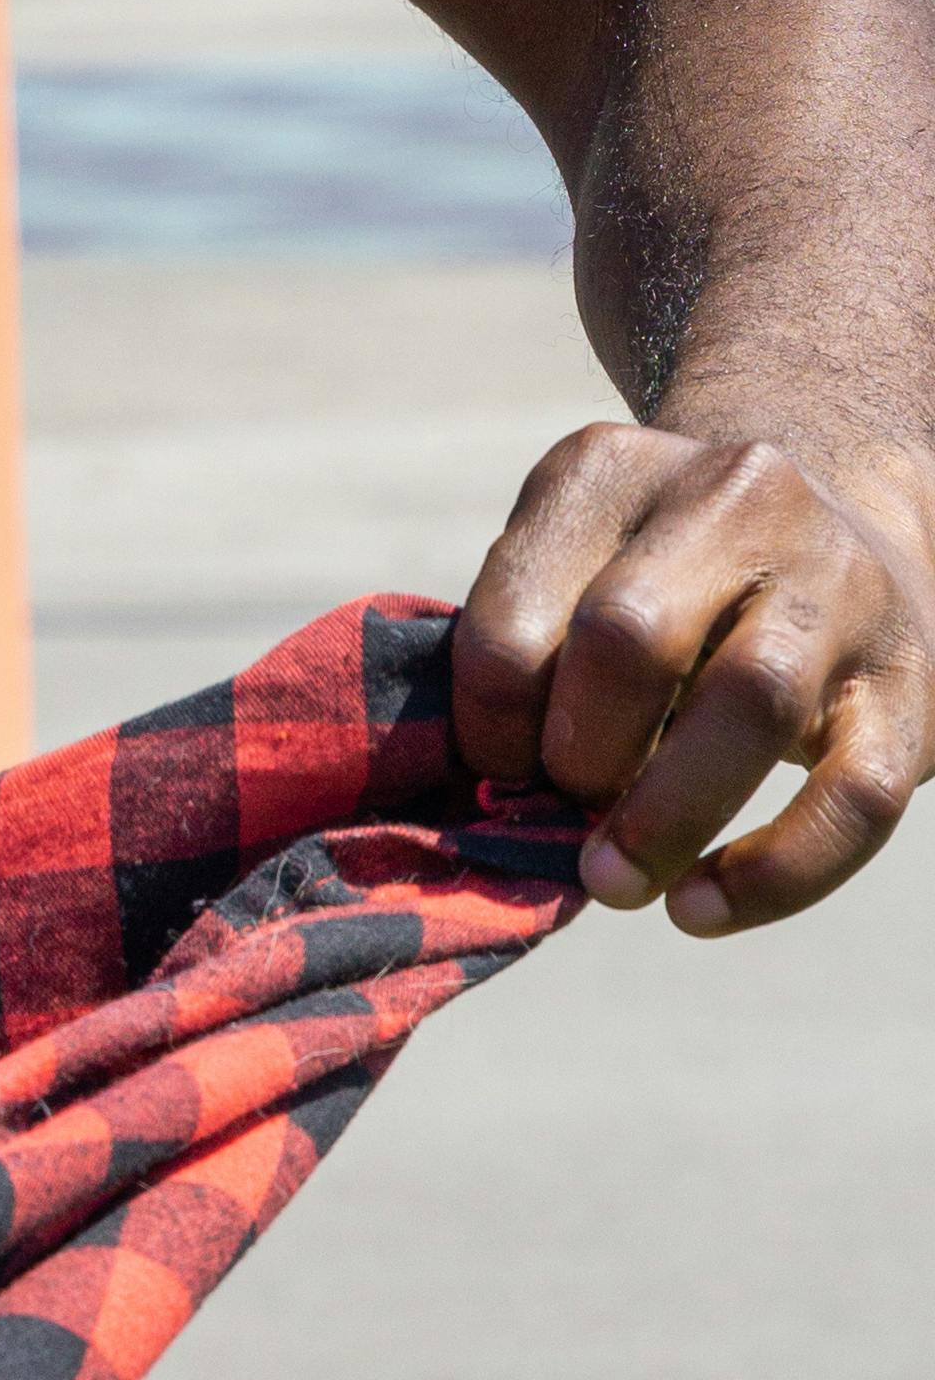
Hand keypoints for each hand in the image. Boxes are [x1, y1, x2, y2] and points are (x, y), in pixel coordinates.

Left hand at [453, 421, 934, 933]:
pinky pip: (855, 795)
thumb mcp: (584, 565)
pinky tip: (700, 909)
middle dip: (578, 756)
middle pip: (628, 634)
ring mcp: (835, 584)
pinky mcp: (912, 684)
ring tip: (617, 883)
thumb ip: (534, 657)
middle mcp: (729, 498)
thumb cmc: (668, 582)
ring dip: (666, 815)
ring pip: (753, 700)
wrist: (843, 520)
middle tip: (563, 820)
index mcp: (611, 469)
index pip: (517, 605)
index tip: (495, 775)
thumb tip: (490, 798)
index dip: (488, 718)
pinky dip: (776, 873)